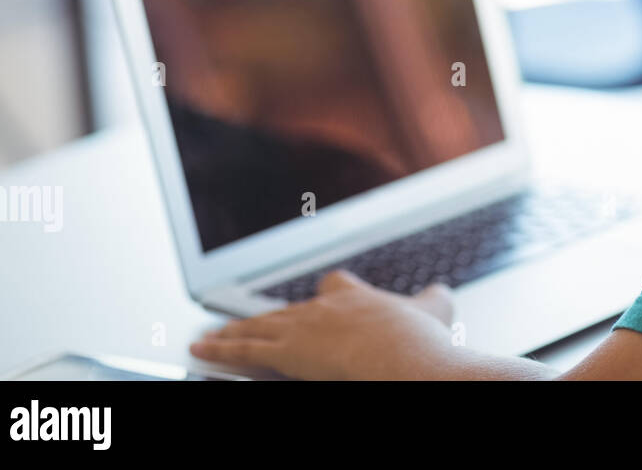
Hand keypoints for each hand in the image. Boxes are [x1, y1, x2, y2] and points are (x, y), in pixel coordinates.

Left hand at [190, 270, 456, 379]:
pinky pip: (244, 348)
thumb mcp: (435, 310)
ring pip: (260, 325)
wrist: (401, 355)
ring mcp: (304, 327)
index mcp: (359, 298)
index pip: (335, 286)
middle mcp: (327, 308)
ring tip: (210, 336)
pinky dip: (220, 348)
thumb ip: (434, 299)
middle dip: (267, 317)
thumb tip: (441, 291)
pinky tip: (201, 348)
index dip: (326, 296)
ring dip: (232, 330)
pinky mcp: (287, 350)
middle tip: (246, 322)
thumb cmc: (419, 339)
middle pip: (288, 309)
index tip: (323, 301)